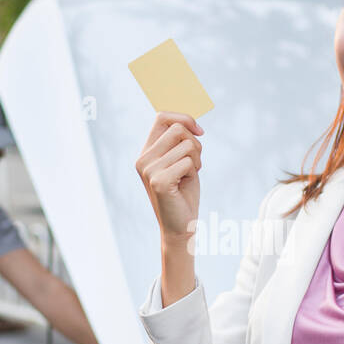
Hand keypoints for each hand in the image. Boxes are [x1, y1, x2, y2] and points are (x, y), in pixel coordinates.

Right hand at [135, 111, 203, 239]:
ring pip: (187, 146)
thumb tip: (190, 122)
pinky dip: (193, 172)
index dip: (184, 118)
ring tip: (188, 177)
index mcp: (146, 152)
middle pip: (178, 129)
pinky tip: (185, 185)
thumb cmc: (183, 193)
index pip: (162, 117)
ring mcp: (149, 170)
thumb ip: (180, 142)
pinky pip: (188, 162)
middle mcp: (143, 159)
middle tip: (194, 164)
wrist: (180, 226)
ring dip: (196, 160)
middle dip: (195, 144)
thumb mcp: (181, 162)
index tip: (199, 131)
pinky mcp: (159, 181)